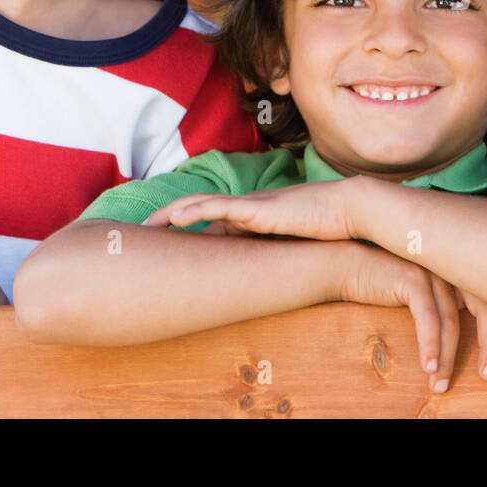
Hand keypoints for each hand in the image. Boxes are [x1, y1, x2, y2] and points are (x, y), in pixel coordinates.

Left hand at [144, 179, 357, 240]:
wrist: (348, 210)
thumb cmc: (326, 229)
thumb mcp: (292, 247)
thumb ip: (273, 256)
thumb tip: (261, 280)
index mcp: (251, 216)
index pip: (209, 218)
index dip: (182, 224)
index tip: (159, 238)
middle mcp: (245, 208)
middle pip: (195, 208)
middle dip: (165, 218)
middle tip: (139, 232)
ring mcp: (250, 207)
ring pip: (199, 206)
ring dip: (170, 213)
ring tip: (146, 225)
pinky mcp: (257, 210)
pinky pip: (218, 208)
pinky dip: (193, 211)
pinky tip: (173, 218)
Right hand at [340, 244, 486, 392]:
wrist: (348, 266)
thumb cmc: (388, 287)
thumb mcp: (424, 298)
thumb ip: (446, 309)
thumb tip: (463, 348)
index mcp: (462, 272)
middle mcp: (454, 269)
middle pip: (486, 308)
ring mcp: (434, 272)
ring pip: (452, 322)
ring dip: (448, 358)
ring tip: (441, 384)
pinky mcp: (413, 278)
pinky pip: (429, 317)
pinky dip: (430, 344)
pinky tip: (428, 366)